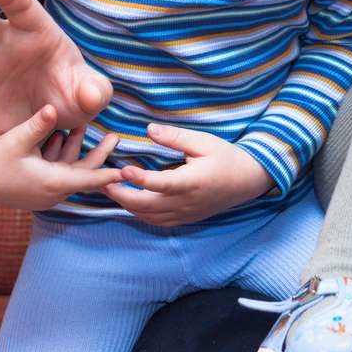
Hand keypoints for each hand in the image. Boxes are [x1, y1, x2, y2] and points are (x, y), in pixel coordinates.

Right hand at [0, 104, 123, 210]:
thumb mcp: (15, 141)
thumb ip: (37, 126)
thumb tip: (53, 108)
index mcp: (51, 183)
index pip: (88, 179)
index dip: (109, 173)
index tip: (128, 171)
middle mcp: (51, 190)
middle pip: (83, 172)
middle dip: (99, 155)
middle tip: (115, 137)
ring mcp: (44, 189)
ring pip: (69, 167)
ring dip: (76, 148)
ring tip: (86, 127)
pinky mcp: (36, 184)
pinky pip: (57, 168)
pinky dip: (62, 152)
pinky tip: (63, 133)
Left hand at [102, 124, 273, 225]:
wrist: (249, 180)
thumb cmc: (226, 157)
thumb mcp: (204, 141)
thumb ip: (175, 137)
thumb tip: (149, 129)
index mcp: (192, 182)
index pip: (160, 183)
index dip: (139, 178)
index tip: (121, 169)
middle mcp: (186, 202)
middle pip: (147, 206)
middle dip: (122, 196)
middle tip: (101, 182)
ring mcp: (185, 214)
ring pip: (149, 217)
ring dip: (128, 206)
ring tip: (110, 190)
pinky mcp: (186, 219)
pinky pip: (157, 222)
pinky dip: (140, 214)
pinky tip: (130, 202)